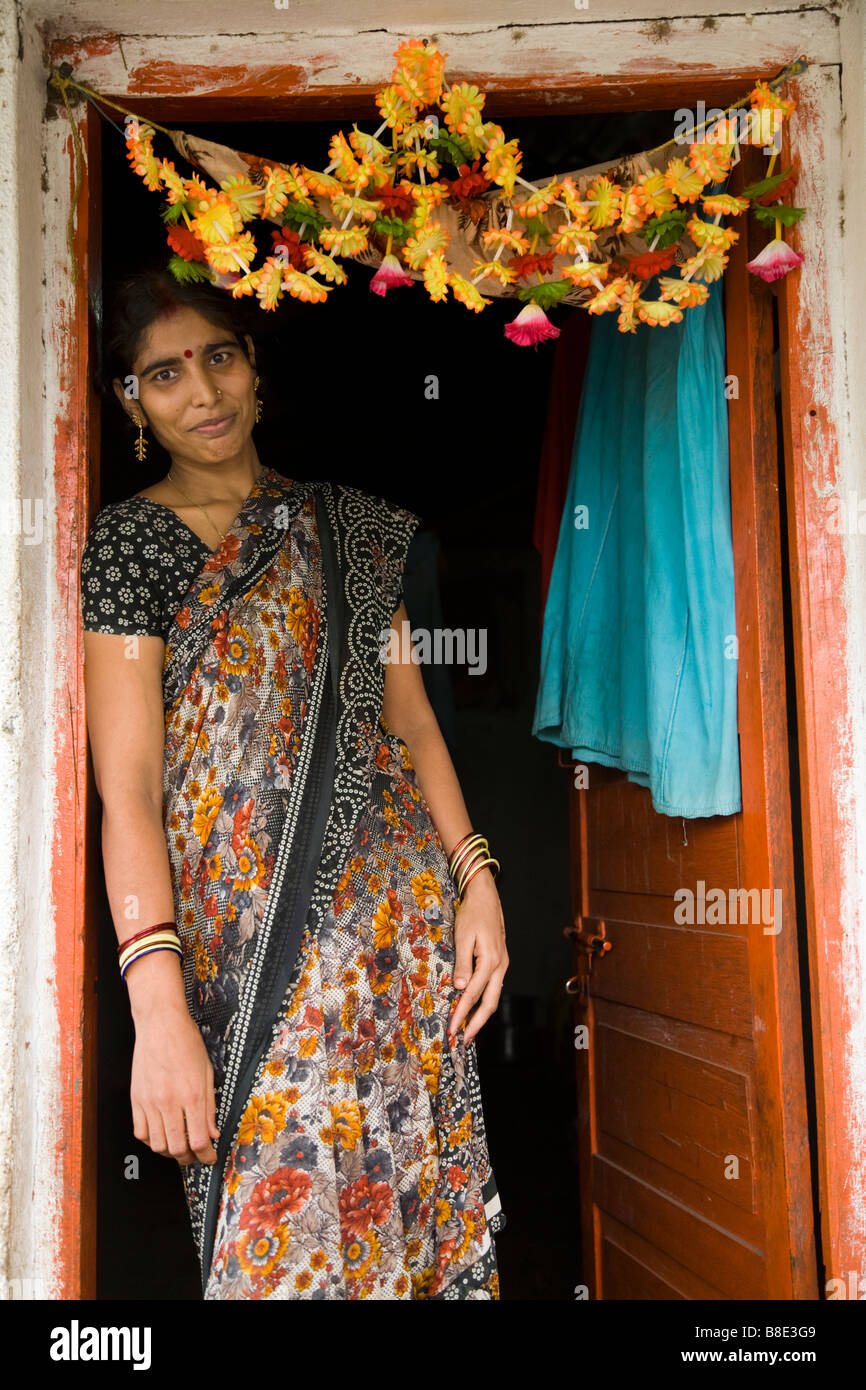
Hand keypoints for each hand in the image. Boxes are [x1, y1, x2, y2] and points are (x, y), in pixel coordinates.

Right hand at [130, 1006, 220, 1165]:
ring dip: (169, 1152)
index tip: (210, 1157)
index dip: (206, 1156)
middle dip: (189, 1159)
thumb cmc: (186, 1042)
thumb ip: (210, 1106)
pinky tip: (160, 1133)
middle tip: (196, 1156)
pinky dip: (150, 1139)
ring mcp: (150, 1102)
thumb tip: (213, 1133)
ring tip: (179, 1147)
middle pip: (177, 1148)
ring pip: (157, 1144)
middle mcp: (169, 1102)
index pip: (199, 1141)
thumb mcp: (208, 1072)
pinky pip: (140, 1131)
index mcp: (192, 1095)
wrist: (160, 1024)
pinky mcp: (136, 1099)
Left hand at [448, 868, 507, 1045]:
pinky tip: (473, 1007)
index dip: (461, 1014)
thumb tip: (459, 989)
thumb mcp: (463, 936)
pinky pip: (492, 987)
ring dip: (479, 1015)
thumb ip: (462, 963)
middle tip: (461, 1040)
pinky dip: (483, 1001)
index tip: (451, 1030)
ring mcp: (502, 964)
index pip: (473, 995)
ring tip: (466, 1028)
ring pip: (493, 997)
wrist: (486, 896)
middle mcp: (500, 966)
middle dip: (476, 1024)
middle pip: (490, 1003)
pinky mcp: (500, 961)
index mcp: (491, 961)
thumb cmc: (472, 913)